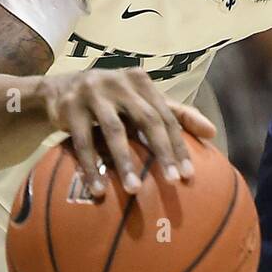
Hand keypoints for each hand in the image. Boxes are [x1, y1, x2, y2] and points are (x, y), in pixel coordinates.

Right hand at [38, 67, 216, 196]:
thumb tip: (213, 132)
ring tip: (134, 190)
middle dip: (161, 152)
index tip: (188, 175)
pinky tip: (98, 191)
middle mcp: (120, 82)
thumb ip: (175, 113)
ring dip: (125, 163)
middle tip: (172, 182)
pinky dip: (92, 167)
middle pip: (147, 119)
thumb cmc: (111, 100)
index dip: (179, 144)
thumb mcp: (141, 101)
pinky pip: (83, 142)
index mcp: (141, 81)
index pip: (167, 115)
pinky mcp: (70, 107)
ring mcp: (93, 92)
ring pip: (114, 131)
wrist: (59, 89)